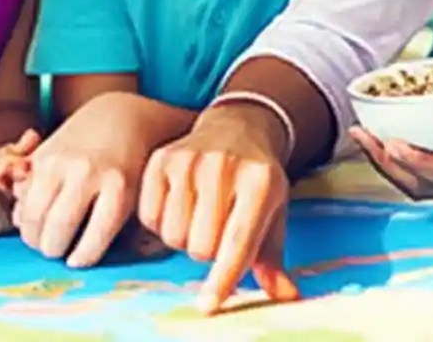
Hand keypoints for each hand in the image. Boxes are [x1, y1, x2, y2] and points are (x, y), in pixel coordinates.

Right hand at [13, 119, 148, 267]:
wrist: (118, 119)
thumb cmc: (130, 169)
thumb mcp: (137, 197)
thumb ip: (114, 229)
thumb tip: (75, 261)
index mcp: (118, 187)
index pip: (93, 238)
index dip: (82, 258)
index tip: (77, 262)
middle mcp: (87, 173)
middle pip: (57, 230)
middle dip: (53, 250)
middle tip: (56, 252)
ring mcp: (61, 162)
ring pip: (33, 215)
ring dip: (33, 236)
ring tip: (43, 240)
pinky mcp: (41, 156)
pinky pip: (22, 197)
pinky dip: (24, 214)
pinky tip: (36, 219)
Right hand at [139, 105, 298, 314]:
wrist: (235, 128)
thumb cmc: (256, 179)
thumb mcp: (274, 212)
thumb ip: (272, 257)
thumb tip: (284, 294)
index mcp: (260, 182)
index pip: (238, 242)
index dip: (223, 278)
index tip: (209, 304)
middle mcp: (224, 167)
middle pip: (201, 246)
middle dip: (208, 252)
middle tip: (217, 231)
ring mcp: (189, 160)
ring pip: (174, 235)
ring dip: (185, 238)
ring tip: (199, 218)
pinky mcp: (161, 159)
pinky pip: (149, 217)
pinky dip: (161, 223)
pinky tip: (178, 206)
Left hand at [351, 52, 432, 198]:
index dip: (415, 162)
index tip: (390, 143)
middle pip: (420, 186)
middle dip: (386, 164)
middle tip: (360, 134)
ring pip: (419, 186)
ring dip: (388, 166)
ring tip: (364, 138)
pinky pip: (427, 179)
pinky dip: (402, 165)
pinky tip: (387, 141)